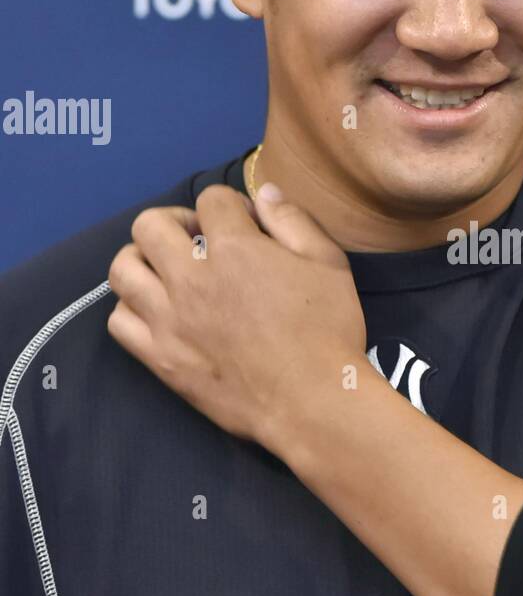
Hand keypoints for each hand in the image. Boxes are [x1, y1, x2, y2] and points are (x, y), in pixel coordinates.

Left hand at [106, 183, 366, 450]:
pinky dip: (132, 308)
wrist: (311, 402)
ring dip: (142, 259)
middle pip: (149, 225)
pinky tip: (158, 312)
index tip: (245, 226)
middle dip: (174, 222)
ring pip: (123, 270)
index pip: (211, 201)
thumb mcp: (329, 264)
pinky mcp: (160, 357)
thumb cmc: (328, 332)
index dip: (230, 205)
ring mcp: (169, 320)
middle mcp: (191, 278)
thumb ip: (294, 221)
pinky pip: (119, 322)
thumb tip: (264, 192)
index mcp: (235, 249)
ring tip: (166, 271)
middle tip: (198, 241)